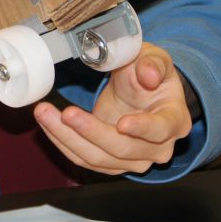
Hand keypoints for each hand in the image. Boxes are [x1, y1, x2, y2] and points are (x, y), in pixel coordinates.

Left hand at [33, 44, 193, 173]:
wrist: (139, 89)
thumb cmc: (149, 74)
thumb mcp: (154, 58)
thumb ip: (153, 63)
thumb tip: (148, 74)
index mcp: (174, 120)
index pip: (160, 129)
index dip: (141, 128)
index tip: (121, 123)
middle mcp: (157, 147)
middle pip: (122, 148)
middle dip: (91, 131)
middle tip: (67, 113)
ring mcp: (134, 159)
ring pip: (99, 158)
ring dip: (68, 138)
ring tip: (45, 114)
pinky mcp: (111, 163)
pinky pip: (84, 159)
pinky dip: (63, 142)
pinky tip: (48, 123)